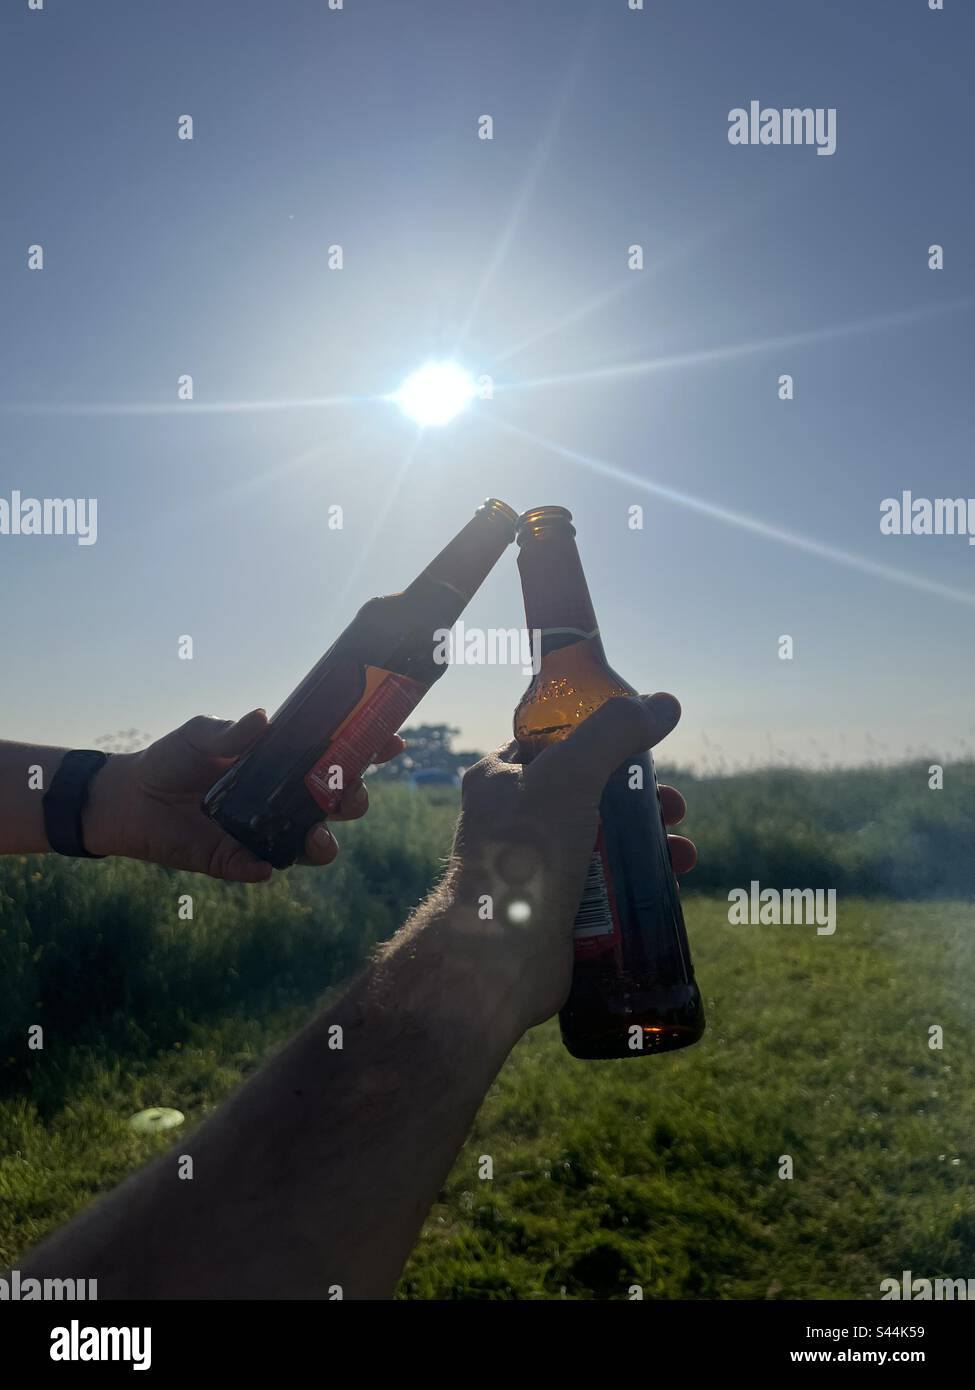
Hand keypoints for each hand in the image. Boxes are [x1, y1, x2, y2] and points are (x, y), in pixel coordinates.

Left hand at [82, 710, 404, 881]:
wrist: (131, 799)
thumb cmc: (173, 759)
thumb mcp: (199, 735)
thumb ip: (229, 732)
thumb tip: (261, 719)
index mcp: (286, 764)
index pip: (337, 757)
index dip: (370, 750)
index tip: (392, 742)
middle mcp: (286, 801)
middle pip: (339, 805)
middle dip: (354, 800)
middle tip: (348, 795)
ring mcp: (266, 833)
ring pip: (313, 845)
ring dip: (323, 843)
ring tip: (318, 840)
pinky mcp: (236, 861)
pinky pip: (258, 869)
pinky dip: (261, 868)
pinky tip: (262, 865)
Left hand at [444, 693, 693, 1031]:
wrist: (498, 958)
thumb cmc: (524, 857)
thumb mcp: (570, 775)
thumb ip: (614, 733)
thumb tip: (664, 703)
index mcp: (501, 777)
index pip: (555, 742)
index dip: (604, 740)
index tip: (646, 749)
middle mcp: (514, 819)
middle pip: (591, 793)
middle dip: (641, 797)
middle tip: (672, 806)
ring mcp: (537, 866)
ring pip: (604, 840)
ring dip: (650, 840)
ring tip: (682, 851)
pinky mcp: (558, 908)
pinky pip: (608, 885)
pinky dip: (641, 879)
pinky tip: (671, 881)